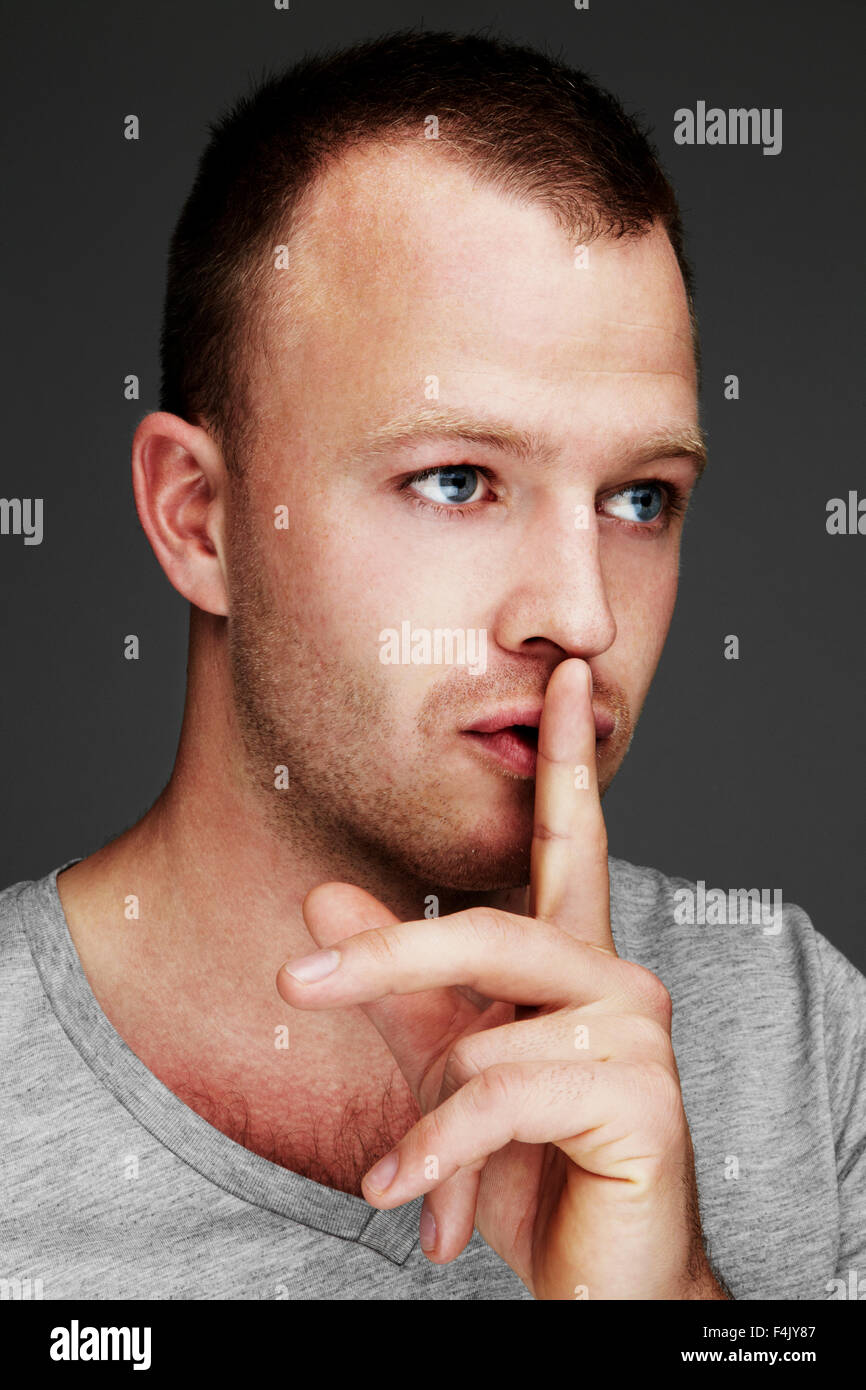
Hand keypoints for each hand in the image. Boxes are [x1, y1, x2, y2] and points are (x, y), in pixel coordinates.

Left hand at [277, 659, 727, 1298]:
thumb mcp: (446, 1070)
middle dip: (389, 959)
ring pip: (485, 1032)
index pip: (572, 843)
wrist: (603, 1286)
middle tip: (293, 985)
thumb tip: (324, 901)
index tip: (571, 680)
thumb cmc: (533, 1170)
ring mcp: (639, 1037)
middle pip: (491, 930)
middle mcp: (618, 982)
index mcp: (577, 964)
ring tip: (411, 1174)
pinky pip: (502, 1098)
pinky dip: (439, 1154)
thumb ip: (397, 986)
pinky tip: (416, 1207)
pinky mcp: (644, 1099)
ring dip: (428, 1114)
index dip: (568, 760)